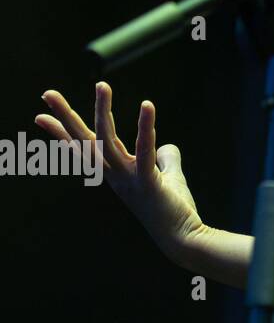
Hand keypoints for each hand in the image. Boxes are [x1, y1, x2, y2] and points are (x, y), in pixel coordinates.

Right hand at [35, 82, 205, 263]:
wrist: (183, 238)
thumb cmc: (173, 209)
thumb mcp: (168, 177)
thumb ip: (165, 159)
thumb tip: (166, 145)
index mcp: (115, 173)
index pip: (84, 148)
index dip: (62, 132)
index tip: (40, 116)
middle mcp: (115, 175)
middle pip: (86, 141)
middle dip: (65, 117)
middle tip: (46, 94)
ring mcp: (128, 179)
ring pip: (109, 140)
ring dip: (104, 110)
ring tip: (101, 84)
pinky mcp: (148, 181)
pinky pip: (145, 149)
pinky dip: (145, 126)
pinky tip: (146, 104)